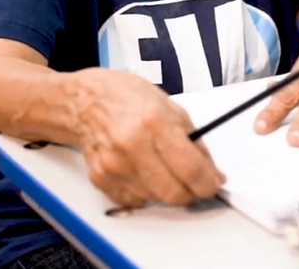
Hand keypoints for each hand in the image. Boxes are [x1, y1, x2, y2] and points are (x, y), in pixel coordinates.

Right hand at [75, 69, 224, 208]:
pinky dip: (144, 193)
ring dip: (166, 191)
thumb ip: (196, 143)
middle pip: (172, 191)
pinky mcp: (100, 178)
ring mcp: (114, 164)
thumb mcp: (172, 109)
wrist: (85, 100)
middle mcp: (132, 145)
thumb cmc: (128, 98)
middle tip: (194, 184)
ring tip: (163, 169)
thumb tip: (213, 173)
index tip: (213, 185)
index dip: (207, 183)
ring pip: (154, 199)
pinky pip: (133, 200)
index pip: (190, 168)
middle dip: (190, 193)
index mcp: (155, 122)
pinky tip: (143, 173)